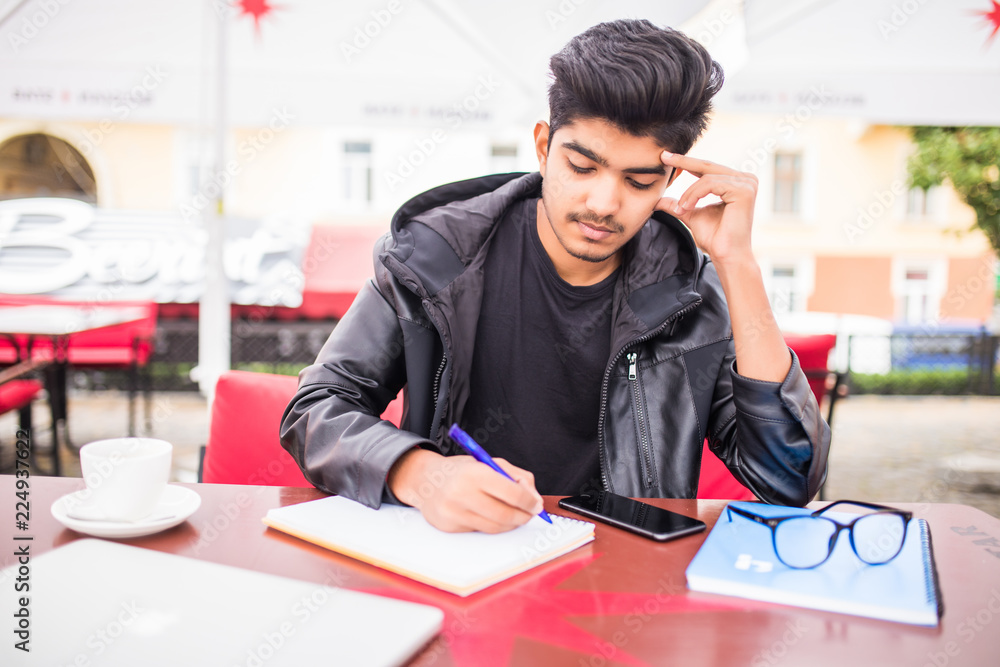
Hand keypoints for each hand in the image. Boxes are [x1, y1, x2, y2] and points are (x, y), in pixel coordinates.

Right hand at [387, 449, 543, 532]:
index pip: (512, 493)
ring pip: (495, 527)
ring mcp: (454, 512)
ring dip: (511, 524)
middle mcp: (462, 493)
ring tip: (514, 515)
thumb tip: (535, 499)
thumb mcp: (488, 462)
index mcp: (475, 473)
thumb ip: (516, 477)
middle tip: (529, 513)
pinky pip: (480, 531)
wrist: (425, 480)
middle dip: (524, 516)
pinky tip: (490, 515)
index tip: (537, 504)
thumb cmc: (461, 471)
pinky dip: (492, 526)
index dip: (530, 502)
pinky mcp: (449, 526)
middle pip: (505, 515)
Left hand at [655, 152, 758, 265]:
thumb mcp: (691, 214)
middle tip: (664, 157)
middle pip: (708, 166)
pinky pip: (710, 183)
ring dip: (688, 193)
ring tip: (681, 209)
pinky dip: (694, 194)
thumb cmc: (714, 238)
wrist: (726, 255)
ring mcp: (747, 183)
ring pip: (706, 177)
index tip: (666, 157)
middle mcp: (745, 179)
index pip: (707, 168)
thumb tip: (658, 199)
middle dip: (683, 162)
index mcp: (736, 182)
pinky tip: (686, 207)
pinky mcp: (744, 190)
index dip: (686, 162)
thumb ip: (678, 204)